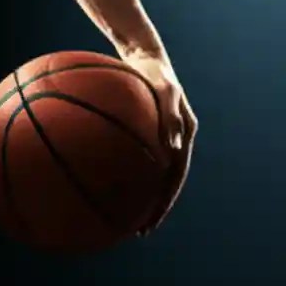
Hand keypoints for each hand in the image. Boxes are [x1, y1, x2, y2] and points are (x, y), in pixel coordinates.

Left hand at [120, 48, 198, 236]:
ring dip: (139, 195)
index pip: (176, 178)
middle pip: (165, 184)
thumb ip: (170, 116)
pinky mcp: (146, 133)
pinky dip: (122, 172)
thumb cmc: (153, 70)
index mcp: (186, 137)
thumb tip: (174, 149)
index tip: (151, 224)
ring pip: (151, 174)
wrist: (145, 54)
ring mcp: (162, 139)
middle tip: (138, 231)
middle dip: (153, 209)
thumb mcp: (165, 89)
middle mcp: (176, 142)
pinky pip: (134, 158)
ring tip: (121, 214)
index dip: (164, 203)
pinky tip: (99, 180)